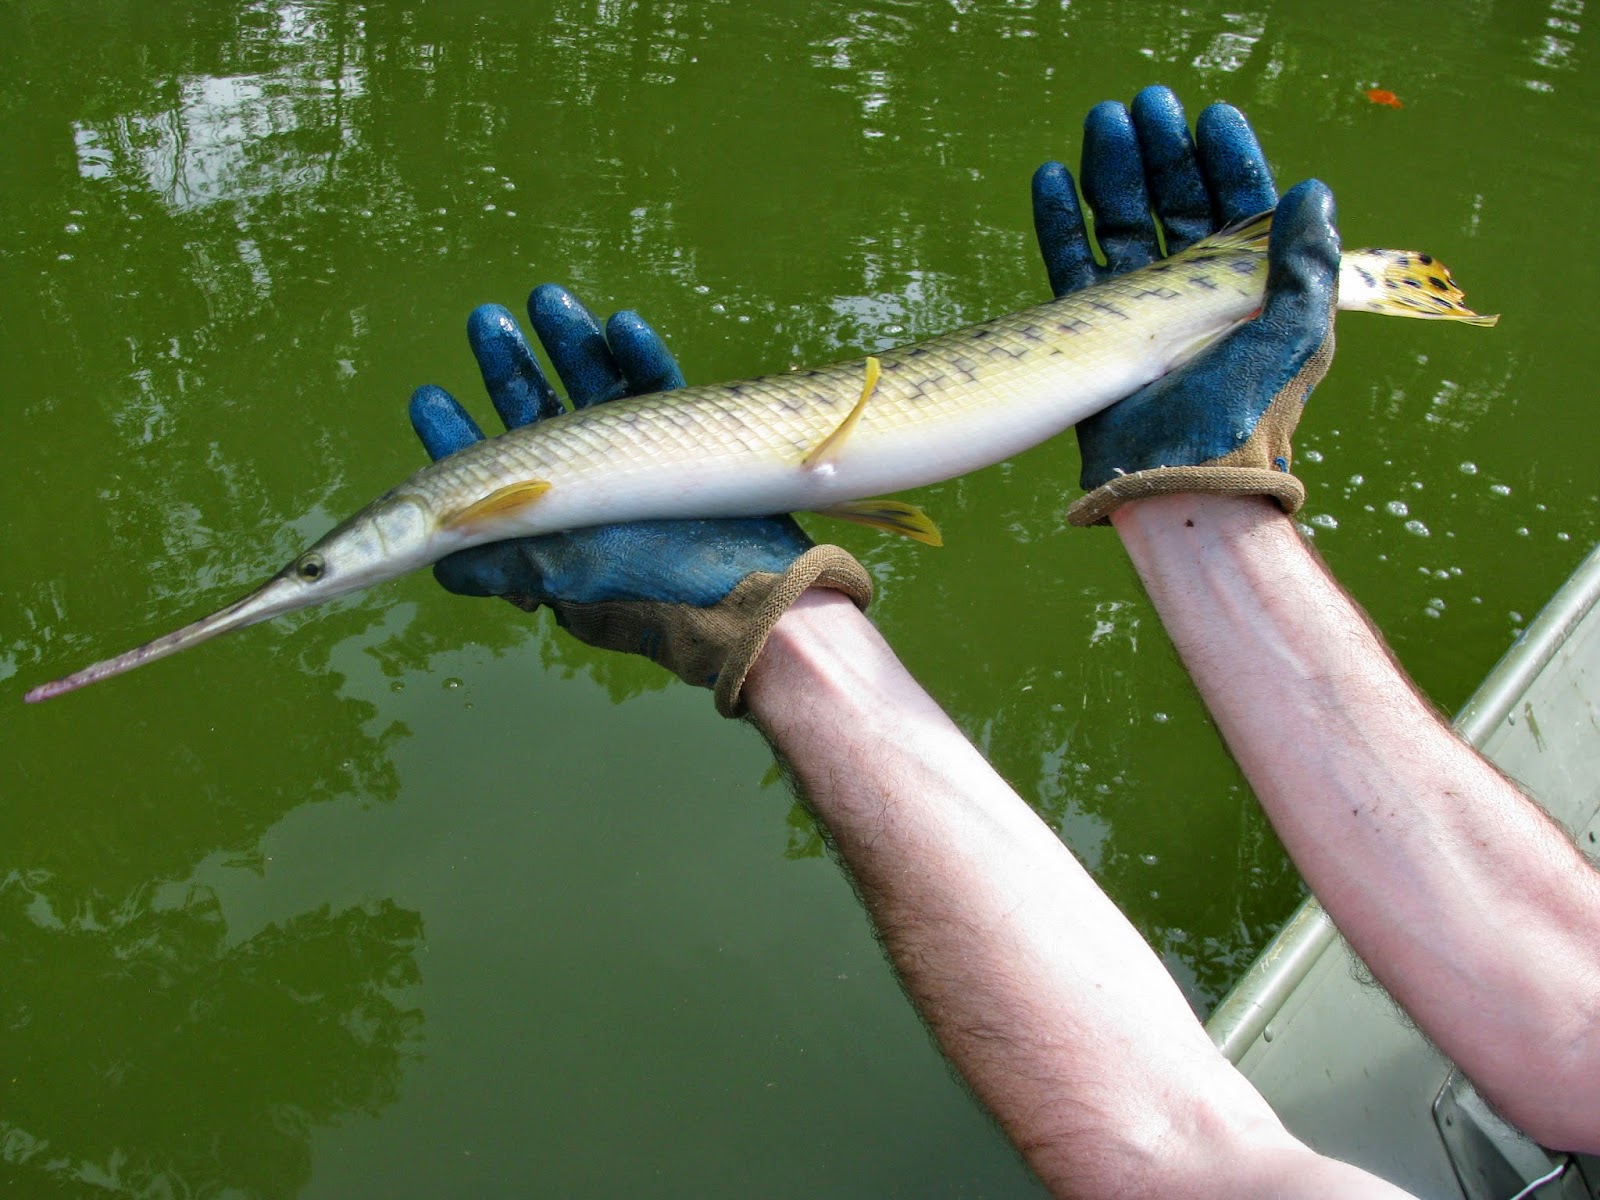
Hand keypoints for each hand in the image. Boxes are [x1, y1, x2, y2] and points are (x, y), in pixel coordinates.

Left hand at [408, 285, 870, 715]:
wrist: (752, 598)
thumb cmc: (651, 589)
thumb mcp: (560, 575)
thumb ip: (498, 561)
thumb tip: (442, 565)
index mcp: (553, 527)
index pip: (493, 478)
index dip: (458, 437)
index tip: (429, 397)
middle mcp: (592, 496)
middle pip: (539, 420)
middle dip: (509, 369)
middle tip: (484, 321)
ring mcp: (641, 470)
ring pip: (595, 394)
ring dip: (569, 345)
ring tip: (544, 298)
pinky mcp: (690, 451)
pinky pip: (660, 392)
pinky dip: (639, 358)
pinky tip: (622, 323)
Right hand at [1031, 87, 1338, 524]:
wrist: (1180, 483)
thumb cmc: (1244, 419)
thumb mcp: (1295, 336)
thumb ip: (1307, 265)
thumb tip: (1311, 191)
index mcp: (1252, 293)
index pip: (1241, 210)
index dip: (1227, 161)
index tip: (1209, 118)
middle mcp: (1199, 297)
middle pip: (1178, 206)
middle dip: (1163, 152)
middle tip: (1145, 105)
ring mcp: (1145, 314)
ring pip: (1125, 226)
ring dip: (1114, 172)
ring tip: (1101, 124)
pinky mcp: (1097, 334)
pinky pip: (1074, 266)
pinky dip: (1062, 222)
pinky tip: (1054, 179)